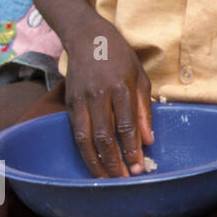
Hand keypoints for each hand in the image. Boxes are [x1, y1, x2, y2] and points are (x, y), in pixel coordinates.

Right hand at [63, 25, 152, 177]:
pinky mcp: (68, 103)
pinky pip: (74, 132)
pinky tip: (92, 162)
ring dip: (95, 162)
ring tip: (106, 179)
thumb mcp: (140, 77)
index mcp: (121, 87)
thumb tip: (147, 140)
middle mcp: (98, 95)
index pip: (126, 126)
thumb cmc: (119, 57)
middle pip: (104, 136)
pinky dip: (83, 151)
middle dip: (114, 162)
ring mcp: (80, 99)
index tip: (138, 167)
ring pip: (85, 139)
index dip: (132, 149)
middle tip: (123, 180)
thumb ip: (144, 110)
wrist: (87, 37)